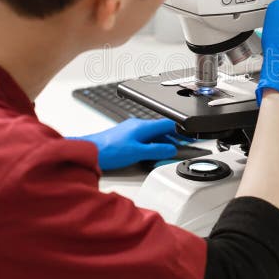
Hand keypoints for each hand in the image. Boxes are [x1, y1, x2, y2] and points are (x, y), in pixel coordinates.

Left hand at [67, 118, 189, 170]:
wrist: (89, 151)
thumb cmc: (108, 150)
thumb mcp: (138, 152)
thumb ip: (156, 151)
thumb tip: (171, 149)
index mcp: (143, 126)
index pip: (168, 124)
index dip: (181, 131)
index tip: (189, 136)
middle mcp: (137, 125)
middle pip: (161, 130)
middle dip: (173, 138)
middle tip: (182, 147)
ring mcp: (130, 130)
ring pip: (152, 134)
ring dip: (162, 142)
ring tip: (169, 152)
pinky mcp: (125, 137)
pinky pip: (144, 138)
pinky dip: (152, 144)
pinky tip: (152, 153)